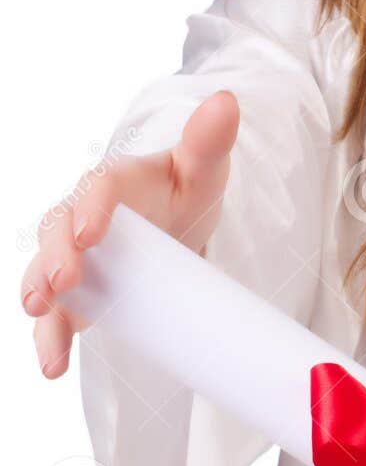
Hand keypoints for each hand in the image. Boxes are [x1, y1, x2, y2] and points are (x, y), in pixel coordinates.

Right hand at [21, 90, 239, 377]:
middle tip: (60, 281)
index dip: (91, 208)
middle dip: (55, 256)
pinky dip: (51, 337)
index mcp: (113, 182)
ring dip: (40, 293)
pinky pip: (57, 314)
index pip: (96, 188)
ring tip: (39, 314)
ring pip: (46, 273)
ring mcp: (75, 258)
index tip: (93, 232)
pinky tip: (53, 365)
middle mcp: (83, 217)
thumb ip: (209, 140)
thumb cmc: (184, 192)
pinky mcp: (77, 294)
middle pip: (59, 231)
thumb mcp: (202, 168)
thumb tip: (226, 100)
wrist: (178, 227)